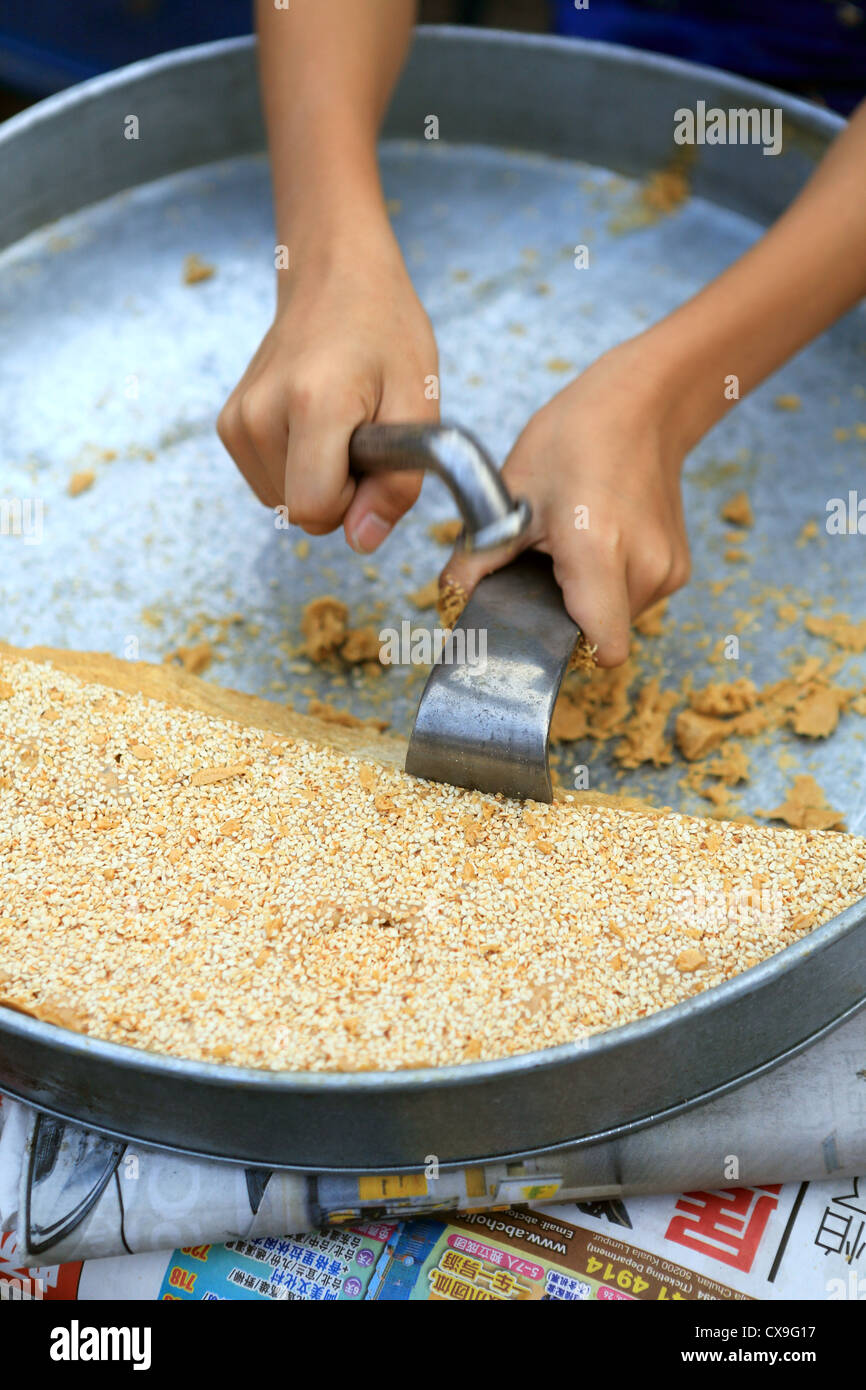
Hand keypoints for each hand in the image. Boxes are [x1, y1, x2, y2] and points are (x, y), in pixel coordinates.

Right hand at [218, 228, 438, 552]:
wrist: (334, 275)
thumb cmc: (385, 329)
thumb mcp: (419, 400)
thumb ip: (398, 482)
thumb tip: (361, 542)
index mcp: (311, 403)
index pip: (315, 509)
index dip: (354, 502)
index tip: (374, 459)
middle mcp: (259, 413)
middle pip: (302, 512)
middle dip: (341, 492)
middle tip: (363, 433)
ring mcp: (237, 420)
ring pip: (285, 503)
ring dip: (321, 480)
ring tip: (341, 424)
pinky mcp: (229, 426)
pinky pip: (270, 484)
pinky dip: (299, 469)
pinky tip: (315, 425)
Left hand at [442, 339, 690, 666]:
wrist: (644, 405)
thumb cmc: (576, 438)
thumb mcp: (511, 491)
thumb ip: (477, 556)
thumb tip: (450, 599)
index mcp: (599, 551)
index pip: (601, 649)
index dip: (563, 647)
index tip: (537, 620)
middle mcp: (645, 569)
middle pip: (599, 636)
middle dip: (564, 615)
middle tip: (544, 567)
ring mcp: (668, 571)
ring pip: (617, 621)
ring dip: (588, 600)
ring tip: (571, 548)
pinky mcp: (679, 569)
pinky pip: (635, 601)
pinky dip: (610, 586)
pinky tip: (597, 543)